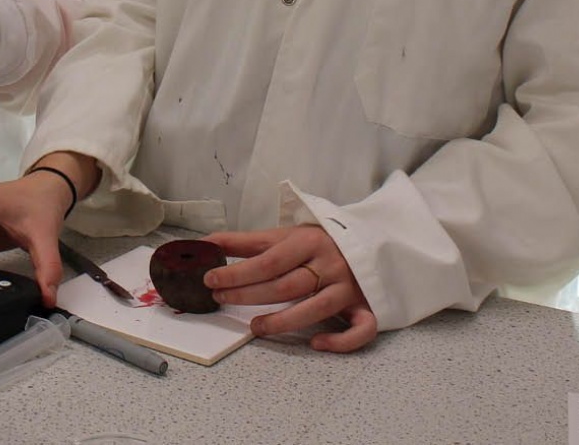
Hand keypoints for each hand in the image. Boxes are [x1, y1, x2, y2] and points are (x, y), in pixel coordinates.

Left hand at [203, 225, 377, 352]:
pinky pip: (359, 330)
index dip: (238, 272)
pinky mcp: (367, 308)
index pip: (268, 260)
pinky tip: (315, 343)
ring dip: (282, 321)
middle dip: (249, 295)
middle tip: (221, 298)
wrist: (370, 242)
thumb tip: (208, 243)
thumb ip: (249, 242)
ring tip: (254, 327)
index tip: (212, 278)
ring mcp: (349, 288)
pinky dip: (339, 341)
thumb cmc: (318, 242)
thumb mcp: (285, 235)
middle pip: (286, 286)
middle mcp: (329, 264)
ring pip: (315, 309)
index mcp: (308, 241)